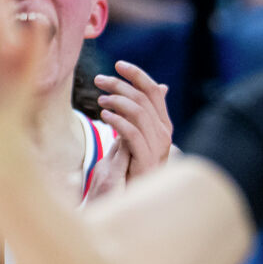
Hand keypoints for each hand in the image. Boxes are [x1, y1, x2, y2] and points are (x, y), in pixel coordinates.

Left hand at [93, 60, 173, 183]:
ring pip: (137, 112)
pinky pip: (132, 132)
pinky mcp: (146, 159)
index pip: (153, 90)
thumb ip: (145, 113)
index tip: (117, 64)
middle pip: (142, 98)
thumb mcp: (137, 135)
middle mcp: (164, 132)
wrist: (132, 198)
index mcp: (163, 123)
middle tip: (98, 81)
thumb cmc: (132, 166)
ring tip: (99, 101)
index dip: (136, 74)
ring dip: (115, 101)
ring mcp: (157, 146)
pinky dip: (117, 120)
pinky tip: (103, 116)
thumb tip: (162, 87)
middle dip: (119, 85)